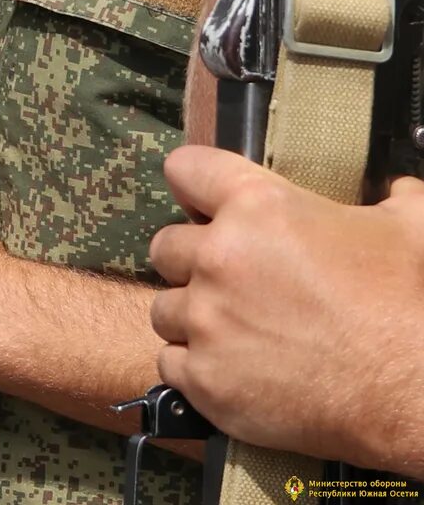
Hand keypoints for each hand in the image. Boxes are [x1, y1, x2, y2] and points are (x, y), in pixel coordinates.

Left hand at [149, 148, 423, 472]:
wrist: (414, 394)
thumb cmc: (410, 307)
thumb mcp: (411, 229)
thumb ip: (392, 197)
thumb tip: (396, 188)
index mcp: (259, 209)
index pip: (186, 170)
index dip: (195, 186)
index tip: (204, 203)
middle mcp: (219, 258)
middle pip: (165, 246)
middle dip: (193, 261)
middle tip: (233, 282)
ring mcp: (206, 321)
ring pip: (165, 308)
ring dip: (195, 318)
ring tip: (240, 332)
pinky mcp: (203, 377)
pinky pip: (171, 363)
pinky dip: (197, 368)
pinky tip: (235, 369)